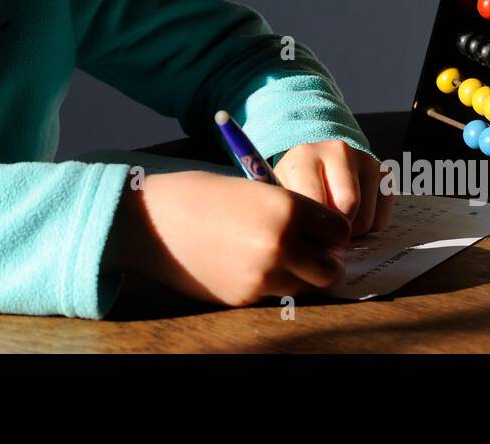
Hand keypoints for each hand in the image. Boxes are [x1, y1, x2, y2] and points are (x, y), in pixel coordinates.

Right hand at [103, 170, 352, 307]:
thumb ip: (289, 212)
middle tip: (309, 251)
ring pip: (305, 286)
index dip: (331, 230)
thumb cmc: (198, 195)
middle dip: (324, 260)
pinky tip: (246, 264)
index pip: (339, 230)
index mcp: (286, 209)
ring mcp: (262, 277)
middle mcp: (281, 246)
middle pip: (330, 269)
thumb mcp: (253, 190)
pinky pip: (273, 295)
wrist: (150, 222)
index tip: (321, 229)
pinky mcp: (243, 298)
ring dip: (299, 275)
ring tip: (275, 256)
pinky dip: (269, 283)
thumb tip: (320, 238)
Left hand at [274, 140, 393, 240]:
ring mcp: (366, 160)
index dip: (311, 229)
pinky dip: (367, 228)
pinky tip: (353, 216)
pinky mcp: (386, 174)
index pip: (314, 203)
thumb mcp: (283, 196)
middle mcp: (339, 151)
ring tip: (335, 222)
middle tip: (322, 232)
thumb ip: (292, 217)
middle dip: (333, 231)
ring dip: (350, 232)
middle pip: (346, 210)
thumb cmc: (297, 186)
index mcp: (305, 156)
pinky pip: (381, 221)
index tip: (306, 235)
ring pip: (365, 220)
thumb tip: (312, 251)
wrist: (318, 164)